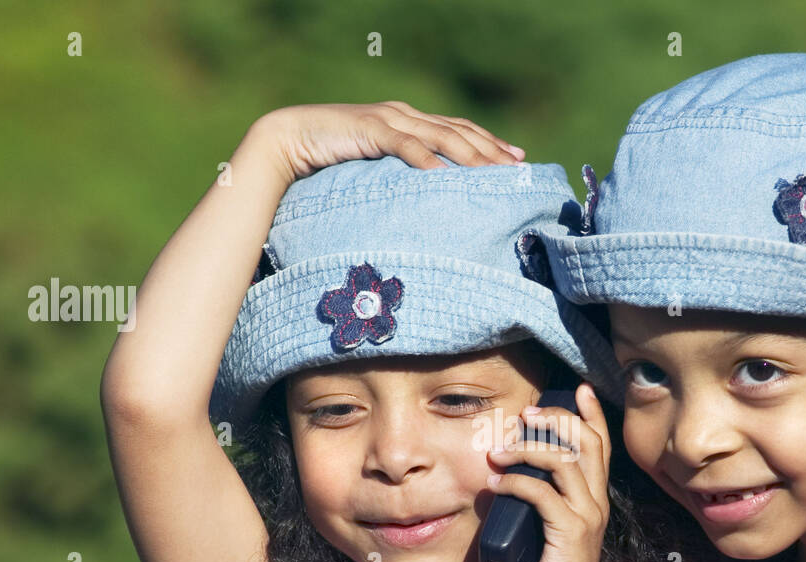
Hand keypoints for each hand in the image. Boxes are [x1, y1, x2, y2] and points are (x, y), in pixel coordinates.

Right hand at [252, 102, 523, 181]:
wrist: (286, 140)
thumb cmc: (328, 161)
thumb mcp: (375, 170)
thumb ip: (399, 177)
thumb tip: (426, 201)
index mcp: (407, 122)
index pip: (458, 131)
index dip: (489, 143)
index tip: (518, 159)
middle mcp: (403, 116)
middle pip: (458, 132)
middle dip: (491, 149)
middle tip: (519, 167)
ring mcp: (387, 120)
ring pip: (440, 136)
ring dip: (470, 154)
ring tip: (494, 172)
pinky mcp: (369, 129)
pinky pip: (406, 145)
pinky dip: (427, 160)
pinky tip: (446, 175)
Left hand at [485, 384, 610, 561]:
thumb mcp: (547, 530)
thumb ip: (539, 502)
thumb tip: (506, 475)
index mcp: (594, 499)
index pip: (600, 445)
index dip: (590, 413)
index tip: (575, 389)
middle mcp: (596, 502)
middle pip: (584, 442)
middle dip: (555, 419)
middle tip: (526, 415)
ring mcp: (586, 515)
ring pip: (562, 461)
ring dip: (526, 449)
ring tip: (498, 452)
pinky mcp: (569, 531)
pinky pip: (541, 494)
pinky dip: (515, 484)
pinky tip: (495, 486)